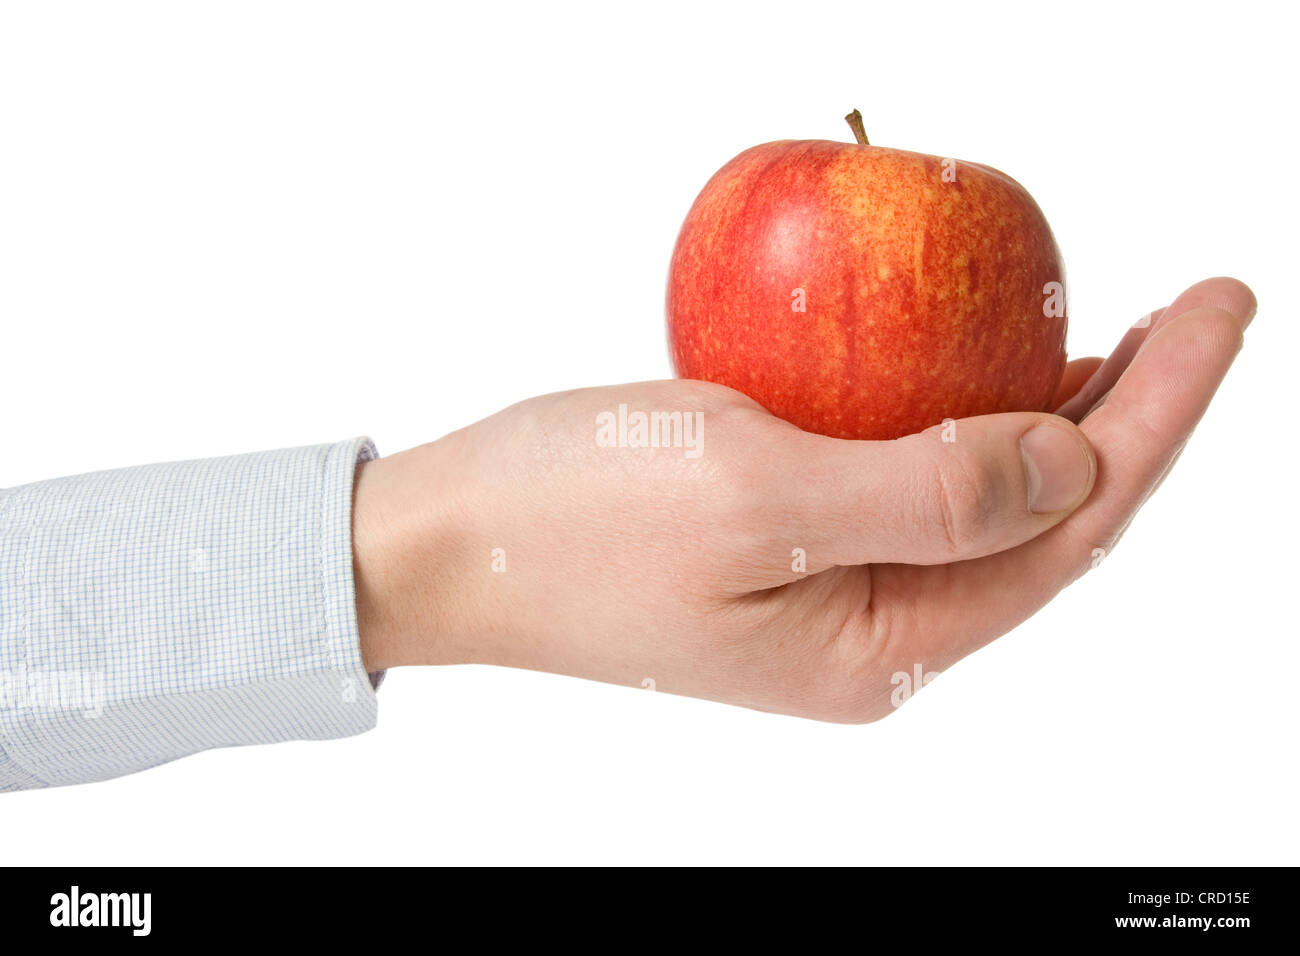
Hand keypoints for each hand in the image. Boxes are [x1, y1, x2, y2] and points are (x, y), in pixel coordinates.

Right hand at [352, 277, 1254, 720]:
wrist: (445, 544)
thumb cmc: (577, 517)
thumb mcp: (755, 495)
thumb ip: (927, 492)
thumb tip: (1072, 462)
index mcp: (881, 645)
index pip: (1061, 531)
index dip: (1155, 418)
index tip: (1216, 309)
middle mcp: (872, 632)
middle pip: (1038, 522)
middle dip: (1130, 417)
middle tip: (1196, 307)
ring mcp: (828, 593)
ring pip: (981, 503)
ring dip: (1057, 417)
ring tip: (1124, 334)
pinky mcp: (786, 545)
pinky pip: (910, 481)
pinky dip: (962, 419)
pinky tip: (987, 366)